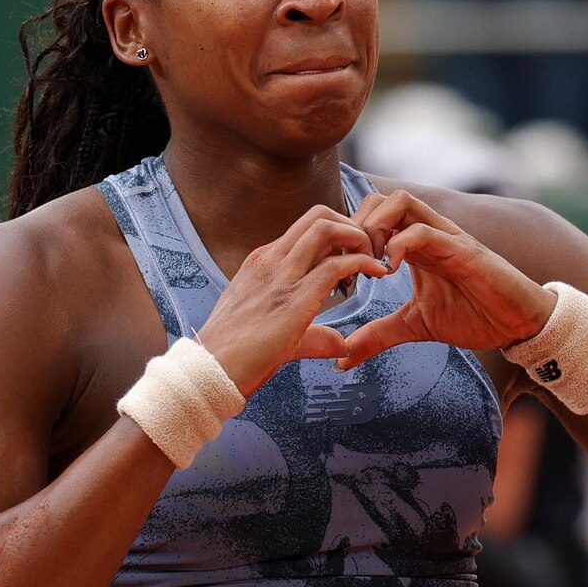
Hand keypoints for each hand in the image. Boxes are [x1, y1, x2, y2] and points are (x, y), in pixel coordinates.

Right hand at [196, 205, 389, 393]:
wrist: (210, 371)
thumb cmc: (234, 356)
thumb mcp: (275, 333)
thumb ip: (313, 334)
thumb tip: (340, 344)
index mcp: (262, 263)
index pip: (305, 229)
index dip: (336, 236)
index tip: (352, 258)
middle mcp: (271, 260)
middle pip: (318, 216)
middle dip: (351, 225)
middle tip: (368, 252)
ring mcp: (280, 275)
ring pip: (326, 228)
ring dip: (359, 237)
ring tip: (374, 259)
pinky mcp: (293, 297)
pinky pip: (336, 264)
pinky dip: (363, 262)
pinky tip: (376, 273)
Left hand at [333, 190, 555, 365]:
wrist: (518, 323)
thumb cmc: (474, 315)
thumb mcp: (414, 326)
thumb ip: (378, 335)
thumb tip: (341, 358)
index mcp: (413, 244)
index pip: (370, 216)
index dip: (347, 238)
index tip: (338, 272)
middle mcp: (428, 232)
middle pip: (379, 199)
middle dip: (355, 228)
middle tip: (348, 265)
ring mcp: (446, 236)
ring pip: (400, 202)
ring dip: (375, 228)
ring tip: (369, 264)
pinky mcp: (463, 250)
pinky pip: (424, 232)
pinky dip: (399, 245)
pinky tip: (389, 271)